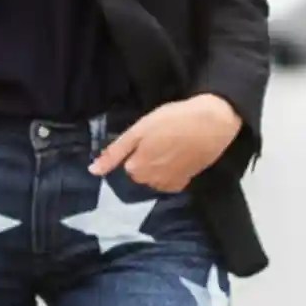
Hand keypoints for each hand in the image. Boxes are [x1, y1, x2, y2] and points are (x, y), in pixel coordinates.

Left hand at [88, 94, 242, 191]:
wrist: (213, 123)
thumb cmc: (173, 120)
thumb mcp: (138, 130)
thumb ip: (114, 153)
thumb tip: (92, 171)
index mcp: (136, 169)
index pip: (126, 163)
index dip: (136, 148)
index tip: (149, 135)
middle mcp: (150, 182)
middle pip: (139, 172)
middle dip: (145, 158)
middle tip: (162, 138)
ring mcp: (169, 185)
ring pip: (154, 177)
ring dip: (158, 165)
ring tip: (172, 145)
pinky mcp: (185, 183)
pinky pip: (169, 180)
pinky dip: (172, 170)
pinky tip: (180, 155)